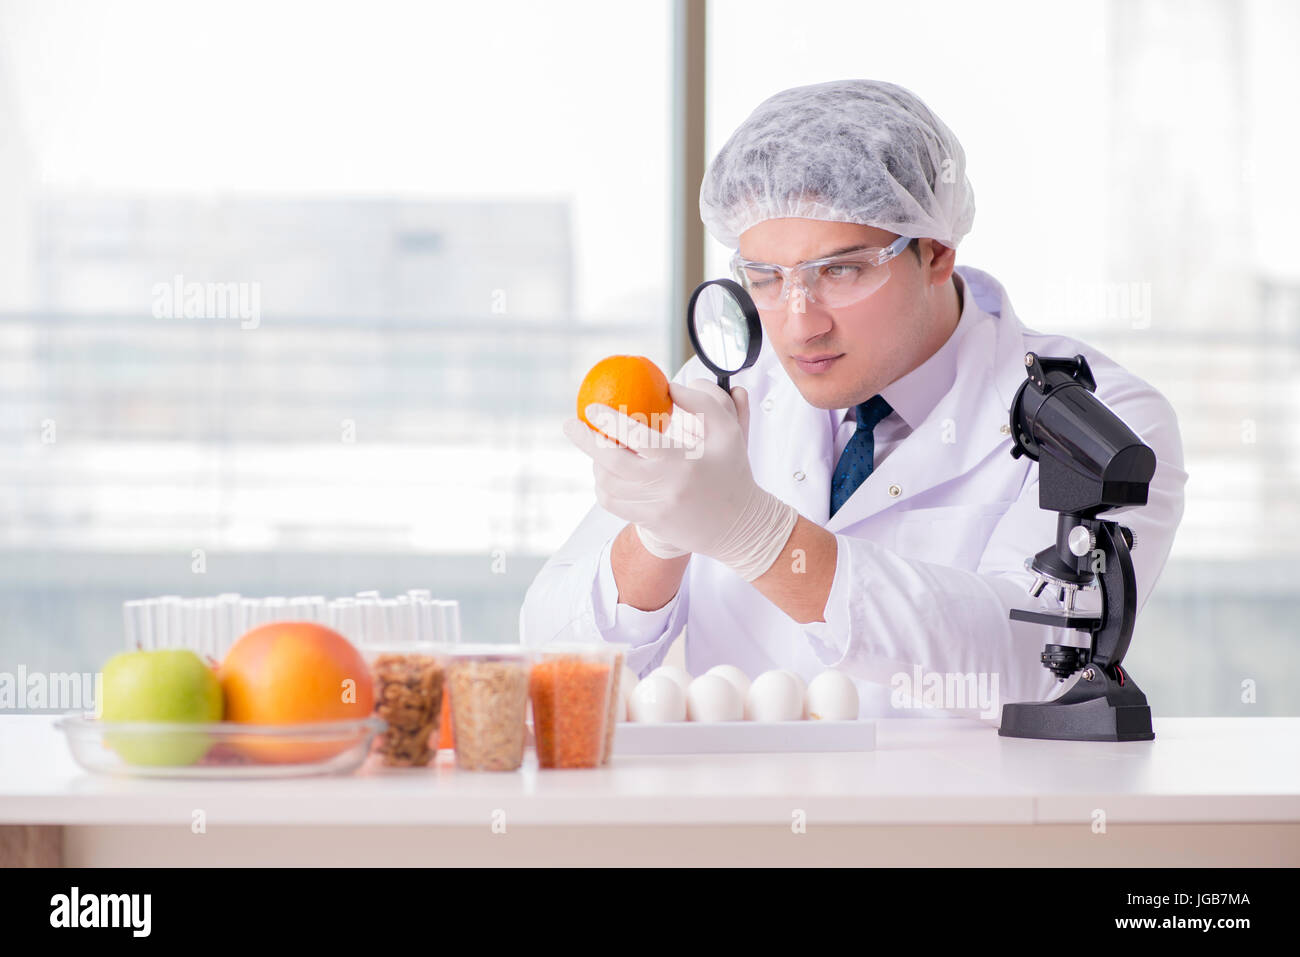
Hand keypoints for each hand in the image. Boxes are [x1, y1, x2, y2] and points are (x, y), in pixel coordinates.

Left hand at [562, 378, 798, 580]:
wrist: (740, 526)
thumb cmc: (731, 471)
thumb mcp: (728, 431)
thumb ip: (703, 401)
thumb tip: (668, 386)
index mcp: (684, 463)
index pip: (639, 439)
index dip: (610, 422)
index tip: (591, 407)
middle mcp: (666, 489)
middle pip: (611, 464)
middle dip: (586, 441)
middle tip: (570, 424)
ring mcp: (655, 510)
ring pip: (608, 486)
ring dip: (596, 463)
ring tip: (597, 446)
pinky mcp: (650, 523)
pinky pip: (613, 504)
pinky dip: (604, 485)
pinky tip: (606, 471)